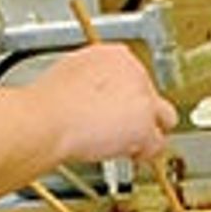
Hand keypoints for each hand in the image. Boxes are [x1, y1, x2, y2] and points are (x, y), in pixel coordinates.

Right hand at [27, 44, 177, 162]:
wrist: (46, 120)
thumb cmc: (48, 103)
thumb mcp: (71, 74)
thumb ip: (92, 80)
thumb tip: (94, 92)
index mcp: (116, 55)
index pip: (135, 75)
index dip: (126, 96)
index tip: (117, 107)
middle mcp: (134, 72)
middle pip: (151, 96)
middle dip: (138, 114)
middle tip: (122, 129)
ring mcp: (143, 99)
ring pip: (164, 118)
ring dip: (148, 132)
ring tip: (129, 144)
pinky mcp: (145, 126)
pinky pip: (157, 145)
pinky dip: (144, 153)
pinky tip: (130, 156)